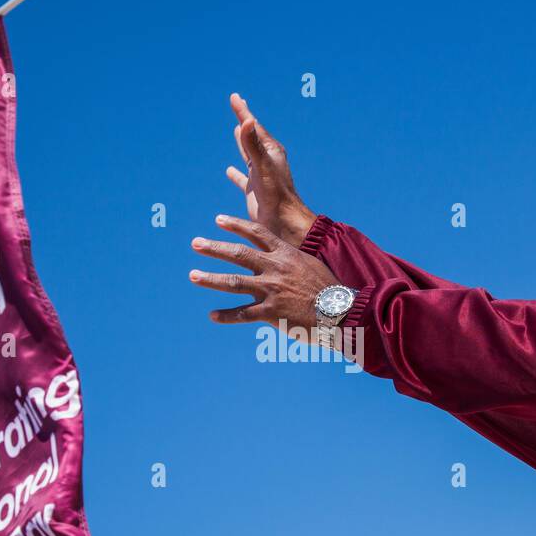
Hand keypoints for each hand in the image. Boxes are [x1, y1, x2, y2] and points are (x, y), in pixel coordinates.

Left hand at [190, 214, 337, 330]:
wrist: (342, 311)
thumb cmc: (331, 290)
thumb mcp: (312, 266)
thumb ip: (293, 261)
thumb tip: (286, 258)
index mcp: (285, 255)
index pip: (257, 234)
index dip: (236, 225)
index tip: (218, 220)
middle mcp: (274, 269)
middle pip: (238, 254)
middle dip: (214, 248)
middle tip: (195, 243)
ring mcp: (271, 291)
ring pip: (234, 282)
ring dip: (211, 278)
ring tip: (193, 275)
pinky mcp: (271, 313)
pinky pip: (242, 314)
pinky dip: (226, 315)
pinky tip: (212, 315)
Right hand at [226, 93, 316, 247]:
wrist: (283, 222)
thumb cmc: (276, 194)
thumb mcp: (262, 165)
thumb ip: (252, 144)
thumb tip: (244, 121)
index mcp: (269, 151)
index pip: (253, 126)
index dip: (243, 111)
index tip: (234, 97)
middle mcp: (266, 160)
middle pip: (252, 136)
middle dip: (245, 121)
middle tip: (239, 106)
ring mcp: (260, 175)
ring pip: (248, 154)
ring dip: (241, 142)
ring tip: (235, 130)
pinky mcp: (254, 190)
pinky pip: (242, 177)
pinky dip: (235, 173)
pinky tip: (228, 171)